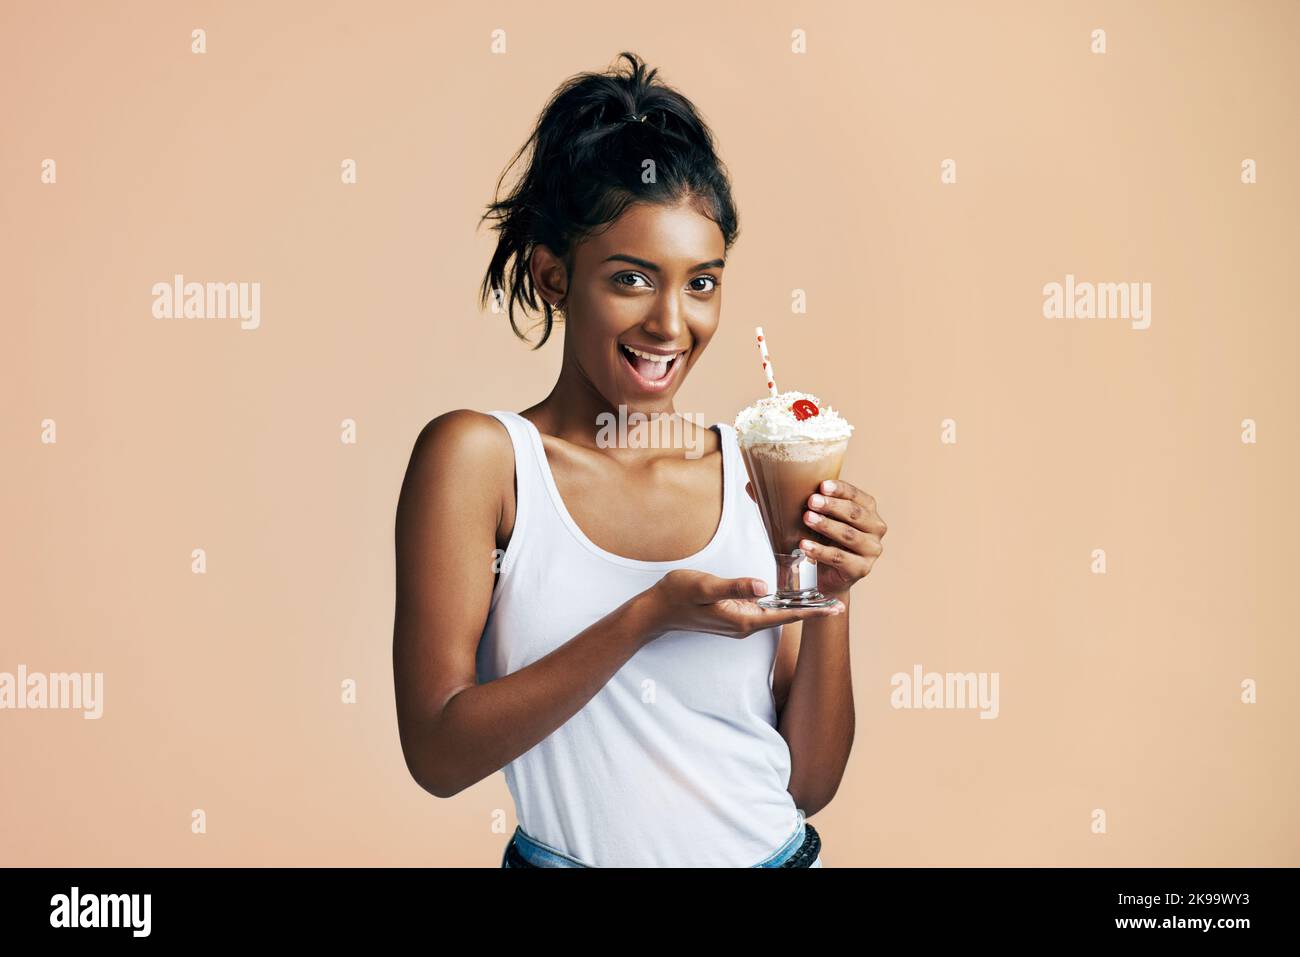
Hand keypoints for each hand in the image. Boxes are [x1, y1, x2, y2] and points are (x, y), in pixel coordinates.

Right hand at [643, 569, 843, 639]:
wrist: (656, 610)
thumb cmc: (678, 595)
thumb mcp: (705, 586)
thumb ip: (734, 587)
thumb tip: (762, 585)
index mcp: (744, 619)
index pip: (786, 614)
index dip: (812, 610)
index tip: (836, 608)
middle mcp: (746, 624)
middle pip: (786, 615)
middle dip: (812, 609)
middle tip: (839, 602)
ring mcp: (740, 621)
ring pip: (777, 612)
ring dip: (799, 606)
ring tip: (822, 598)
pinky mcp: (734, 615)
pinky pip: (765, 609)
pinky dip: (782, 602)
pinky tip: (790, 595)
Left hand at [747, 478, 886, 597]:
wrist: (826, 578)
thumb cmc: (821, 540)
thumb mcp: (809, 518)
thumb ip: (787, 501)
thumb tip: (751, 485)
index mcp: (868, 508)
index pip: (857, 494)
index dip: (841, 489)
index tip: (821, 485)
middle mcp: (875, 527)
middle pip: (855, 514)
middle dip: (832, 506)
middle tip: (810, 501)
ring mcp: (871, 550)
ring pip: (849, 535)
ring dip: (826, 526)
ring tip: (806, 519)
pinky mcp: (862, 569)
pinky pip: (840, 558)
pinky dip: (821, 551)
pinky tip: (804, 545)